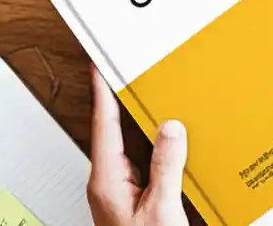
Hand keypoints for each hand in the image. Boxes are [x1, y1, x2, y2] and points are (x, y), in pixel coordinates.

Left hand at [88, 67, 188, 225]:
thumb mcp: (160, 209)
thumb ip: (167, 167)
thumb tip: (171, 128)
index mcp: (107, 180)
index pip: (103, 124)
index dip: (103, 91)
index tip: (99, 64)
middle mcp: (111, 182)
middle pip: (115, 130)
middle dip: (122, 99)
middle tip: (127, 68)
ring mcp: (123, 189)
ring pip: (132, 145)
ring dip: (143, 122)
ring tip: (153, 94)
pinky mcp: (138, 197)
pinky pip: (147, 160)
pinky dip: (159, 144)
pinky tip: (173, 137)